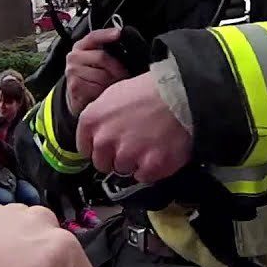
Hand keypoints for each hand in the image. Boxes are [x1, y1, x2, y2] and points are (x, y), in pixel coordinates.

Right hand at [65, 27, 129, 114]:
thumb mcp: (99, 60)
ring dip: (111, 81)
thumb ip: (108, 51)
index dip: (106, 35)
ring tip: (111, 83)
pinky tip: (101, 90)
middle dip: (117, 67)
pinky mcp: (74, 86)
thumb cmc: (92, 75)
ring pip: (101, 75)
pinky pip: (96, 88)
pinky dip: (103, 91)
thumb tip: (124, 48)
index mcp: (81, 46)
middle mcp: (74, 57)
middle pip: (102, 56)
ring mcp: (72, 72)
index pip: (93, 37)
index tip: (118, 33)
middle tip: (123, 73)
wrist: (78, 94)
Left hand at [77, 72, 192, 183]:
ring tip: (151, 143)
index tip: (110, 146)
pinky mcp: (149, 167)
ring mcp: (126, 155)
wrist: (181, 94)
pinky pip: (144, 176)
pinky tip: (160, 151)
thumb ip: (101, 119)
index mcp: (92, 120)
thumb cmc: (149, 90)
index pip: (85, 148)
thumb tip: (99, 134)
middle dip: (116, 157)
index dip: (99, 148)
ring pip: (124, 170)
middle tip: (134, 144)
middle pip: (103, 163)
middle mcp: (104, 140)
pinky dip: (152, 168)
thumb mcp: (114, 95)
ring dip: (135, 162)